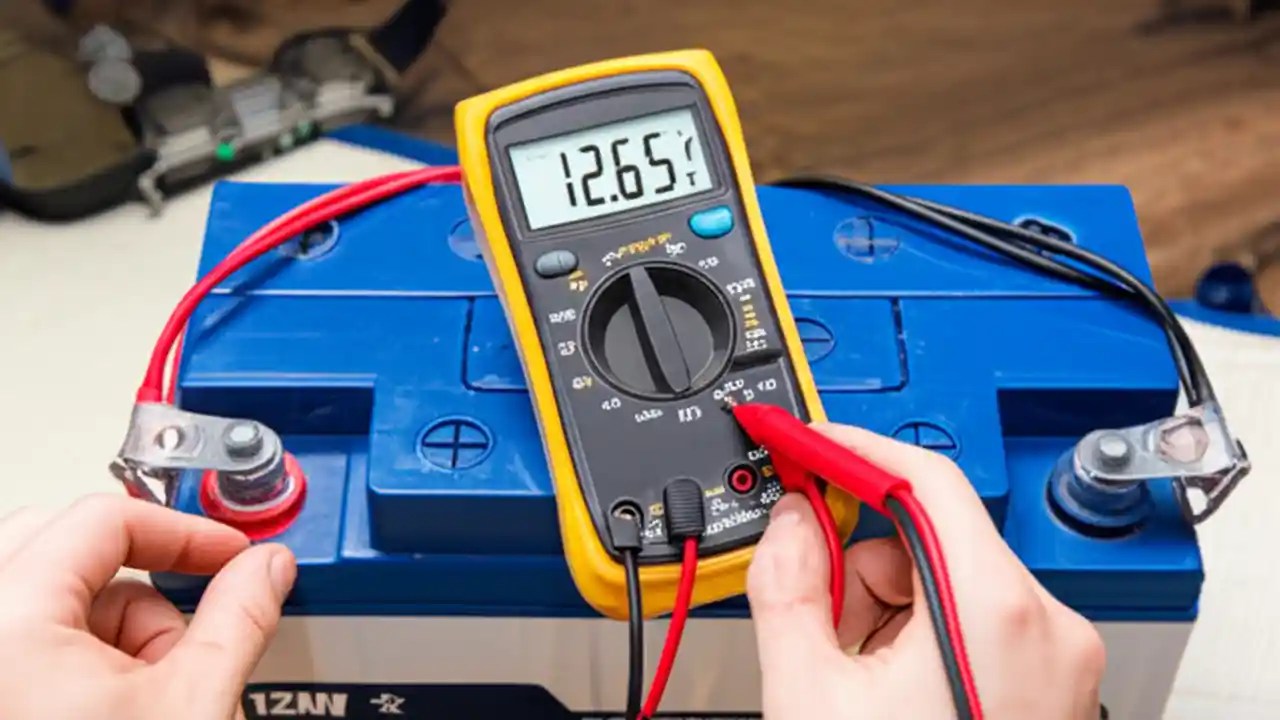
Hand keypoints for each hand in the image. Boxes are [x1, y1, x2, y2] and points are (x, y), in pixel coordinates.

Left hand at [0, 494, 295, 719]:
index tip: (230, 553)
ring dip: (117, 630)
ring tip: (152, 692)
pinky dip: (81, 659)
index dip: (186, 532)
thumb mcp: (191, 703)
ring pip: (49, 595)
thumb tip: (267, 565)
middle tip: (188, 616)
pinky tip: (117, 706)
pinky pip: (28, 638)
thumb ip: (238, 618)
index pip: (106, 519)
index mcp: (9, 619)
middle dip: (143, 580)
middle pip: (64, 545)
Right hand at [747, 423, 1105, 718]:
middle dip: (858, 559)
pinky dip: (915, 636)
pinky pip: (970, 623)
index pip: (923, 479)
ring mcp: (1054, 661)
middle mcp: (1045, 628)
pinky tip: (879, 687)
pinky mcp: (1048, 686)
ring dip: (883, 606)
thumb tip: (791, 522)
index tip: (800, 438)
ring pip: (947, 582)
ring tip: (848, 674)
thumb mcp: (808, 690)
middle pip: (931, 536)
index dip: (849, 449)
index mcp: (996, 611)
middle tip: (811, 603)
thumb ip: (786, 583)